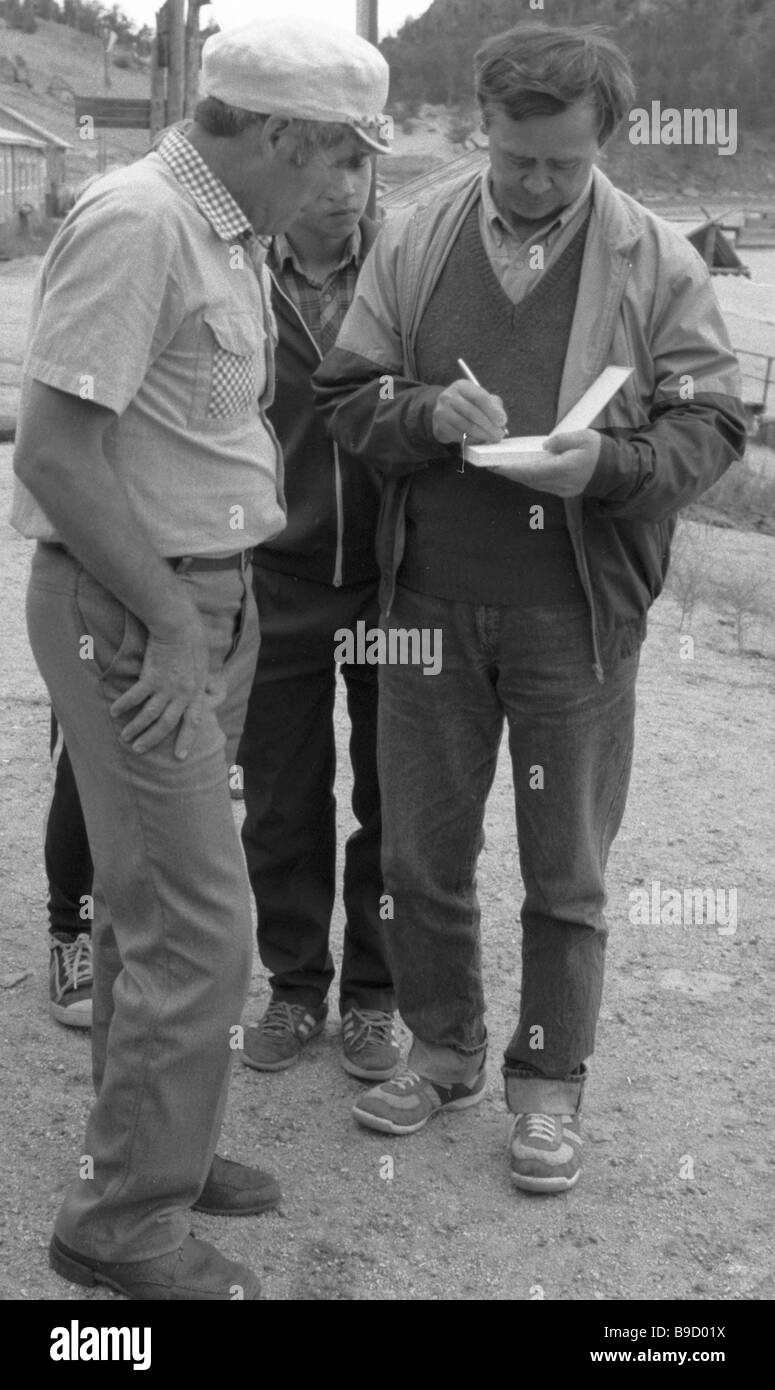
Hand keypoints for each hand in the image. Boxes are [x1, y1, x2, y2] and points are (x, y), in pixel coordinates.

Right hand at [109, 611, 209, 759]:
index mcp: (196, 692)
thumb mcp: (203, 665)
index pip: (193, 722)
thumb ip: (202, 682)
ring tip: (124, 737)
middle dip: (152, 739)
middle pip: (167, 724)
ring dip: (136, 728)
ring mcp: (167, 687)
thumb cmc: (192, 641)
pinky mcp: (151, 677)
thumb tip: (207, 691)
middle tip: (138, 750)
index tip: (180, 758)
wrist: (178, 625)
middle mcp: (182, 694)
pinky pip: (136, 696)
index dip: (186, 740)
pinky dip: (125, 705)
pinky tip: (115, 712)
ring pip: (150, 715)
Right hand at [432, 380, 507, 445]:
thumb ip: (494, 405)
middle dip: (489, 425)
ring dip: (482, 434)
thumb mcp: (480, 399)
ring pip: (466, 425)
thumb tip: (501, 419)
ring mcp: (442, 412)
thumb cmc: (467, 405)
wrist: (444, 414)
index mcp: (461, 386)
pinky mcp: (440, 426)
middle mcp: (449, 396)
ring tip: (491, 438)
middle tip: (499, 434)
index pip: (479, 397)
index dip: (492, 410)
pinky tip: (479, 439)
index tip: (502, 421)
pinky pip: (459, 435)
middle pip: (473, 412)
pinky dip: (472, 439)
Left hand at [487, 429, 601, 495]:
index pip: (532, 471)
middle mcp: (561, 483)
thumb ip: (561, 440)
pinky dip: (529, 478)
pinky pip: (541, 485)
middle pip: (529, 480)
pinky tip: (522, 470)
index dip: (512, 470)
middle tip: (493, 464)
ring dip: (519, 476)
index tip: (497, 466)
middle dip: (510, 473)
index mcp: (564, 469)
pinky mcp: (563, 491)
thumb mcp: (582, 437)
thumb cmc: (599, 451)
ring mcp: (562, 490)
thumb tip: (544, 446)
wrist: (614, 470)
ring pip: (534, 484)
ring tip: (503, 466)